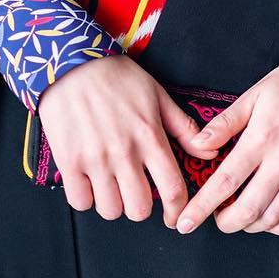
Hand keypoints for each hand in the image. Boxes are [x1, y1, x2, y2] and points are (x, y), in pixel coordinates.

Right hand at [37, 53, 212, 227]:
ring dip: (114, 202)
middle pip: (140, 209)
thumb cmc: (117, 76)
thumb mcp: (157, 95)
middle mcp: (124, 152)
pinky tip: (90, 180)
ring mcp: (95, 159)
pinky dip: (86, 197)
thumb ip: (183, 129)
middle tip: (137, 191)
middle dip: (141, 205)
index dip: (177, 211)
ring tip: (111, 183)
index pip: (173, 190)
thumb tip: (209, 153)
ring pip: (110, 210)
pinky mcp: (69, 161)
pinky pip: (81, 202)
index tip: (174, 216)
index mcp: (150, 136)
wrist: (73, 61)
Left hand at [173, 67, 278, 235]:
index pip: (225, 181)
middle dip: (227, 223)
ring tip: (241, 219)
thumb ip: (225, 123)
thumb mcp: (254, 95)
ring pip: (273, 218)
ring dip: (251, 226)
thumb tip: (198, 145)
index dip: (202, 206)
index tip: (186, 222)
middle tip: (217, 220)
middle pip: (249, 209)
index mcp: (261, 139)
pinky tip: (268, 220)